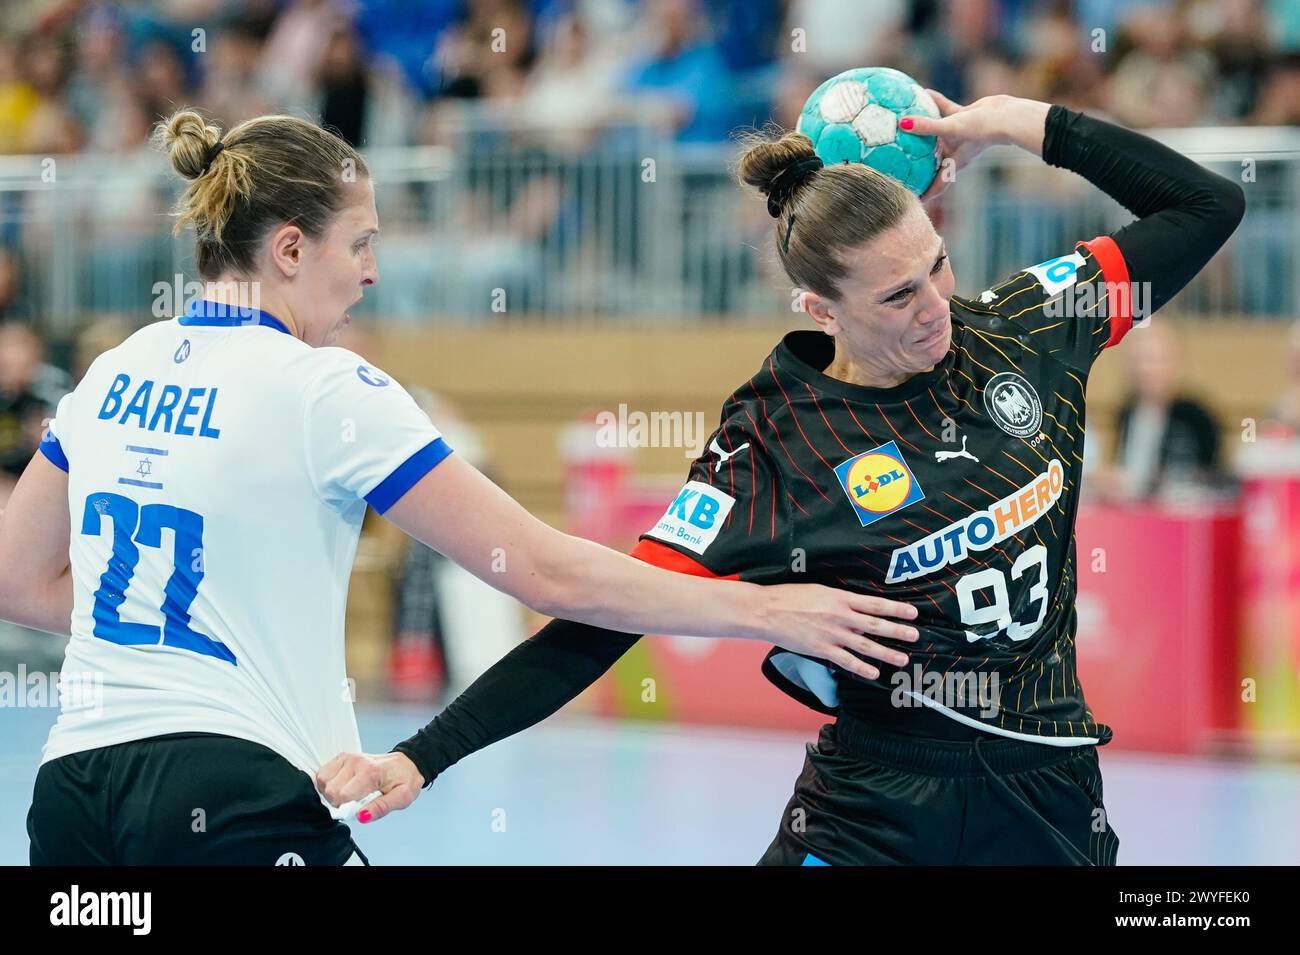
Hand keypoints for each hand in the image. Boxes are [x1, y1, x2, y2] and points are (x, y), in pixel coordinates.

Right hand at [315, 751, 424, 822]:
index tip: (359, 808)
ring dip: (331, 793)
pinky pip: (322, 774)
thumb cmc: (404, 781)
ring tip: (349, 794)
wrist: (406, 764)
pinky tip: (341, 787)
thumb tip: (361, 816)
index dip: (347, 808)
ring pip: (322, 782)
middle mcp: (356, 762)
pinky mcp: (342, 757)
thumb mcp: (402, 798)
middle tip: (355, 801)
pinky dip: (327, 784)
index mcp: (370, 772)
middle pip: (330, 790)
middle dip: (339, 802)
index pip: (342, 796)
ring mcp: (347, 757)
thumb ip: (381, 808)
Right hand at [757, 583, 919, 679]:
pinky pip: (847, 661)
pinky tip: (875, 673)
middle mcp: (840, 616)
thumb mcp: (818, 589)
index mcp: (840, 598)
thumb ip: (839, 598)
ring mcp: (832, 634)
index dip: (896, 609)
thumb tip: (855, 604)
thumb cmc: (789, 597)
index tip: (913, 613)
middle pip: (876, 625)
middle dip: (898, 631)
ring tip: (903, 658)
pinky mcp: (821, 649)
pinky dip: (862, 668)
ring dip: (887, 653)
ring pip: (866, 645)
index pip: (875, 604)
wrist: (767, 611)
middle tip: (915, 636)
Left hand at [904, 91, 1050, 202]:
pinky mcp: (963, 120)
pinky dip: (935, 104)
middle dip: (915, 166)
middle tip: (896, 165)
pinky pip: (944, 112)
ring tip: (902, 122)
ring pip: (935, 135)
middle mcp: (954, 152)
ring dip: (921, 130)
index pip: (935, 185)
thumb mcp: (951, 128)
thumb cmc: (982, 129)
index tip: (907, 201)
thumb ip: (927, 126)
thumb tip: (902, 123)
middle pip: (931, 163)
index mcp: (953, 164)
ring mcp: (958, 136)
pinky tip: (923, 91)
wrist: (1007, 115)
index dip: (922, 195)